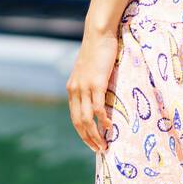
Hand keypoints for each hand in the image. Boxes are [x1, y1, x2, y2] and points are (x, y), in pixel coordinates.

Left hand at [67, 28, 119, 154]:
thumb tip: (98, 93)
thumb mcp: (89, 69)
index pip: (75, 117)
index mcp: (72, 88)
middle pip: (79, 122)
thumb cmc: (97, 50)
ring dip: (95, 134)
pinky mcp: (96, 83)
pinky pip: (98, 107)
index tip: (91, 142)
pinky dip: (103, 119)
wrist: (98, 33)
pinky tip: (110, 126)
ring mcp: (85, 87)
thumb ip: (90, 82)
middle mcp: (75, 90)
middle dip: (88, 139)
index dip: (82, 132)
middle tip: (99, 149)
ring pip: (87, 119)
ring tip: (104, 144)